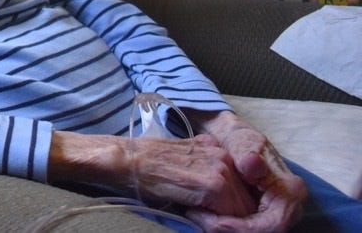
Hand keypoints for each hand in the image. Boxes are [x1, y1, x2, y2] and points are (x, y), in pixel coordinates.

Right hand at [48, 131, 255, 215]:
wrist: (129, 161)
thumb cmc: (150, 166)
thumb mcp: (185, 163)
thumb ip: (207, 172)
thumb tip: (222, 198)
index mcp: (219, 151)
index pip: (243, 189)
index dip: (232, 208)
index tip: (214, 216)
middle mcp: (225, 158)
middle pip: (246, 200)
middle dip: (232, 217)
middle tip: (206, 220)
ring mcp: (221, 170)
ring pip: (241, 210)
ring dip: (223, 221)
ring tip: (198, 217)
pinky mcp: (213, 185)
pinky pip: (229, 216)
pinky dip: (215, 223)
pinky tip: (193, 216)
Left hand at [184, 110, 306, 232]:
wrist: (235, 140)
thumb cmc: (240, 140)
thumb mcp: (243, 142)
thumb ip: (247, 154)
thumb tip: (252, 164)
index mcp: (290, 190)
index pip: (273, 224)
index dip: (244, 228)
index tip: (217, 222)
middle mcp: (288, 208)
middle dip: (232, 231)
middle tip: (201, 220)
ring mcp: (277, 214)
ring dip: (226, 231)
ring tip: (199, 217)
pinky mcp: (263, 217)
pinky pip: (246, 230)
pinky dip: (227, 228)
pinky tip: (206, 218)